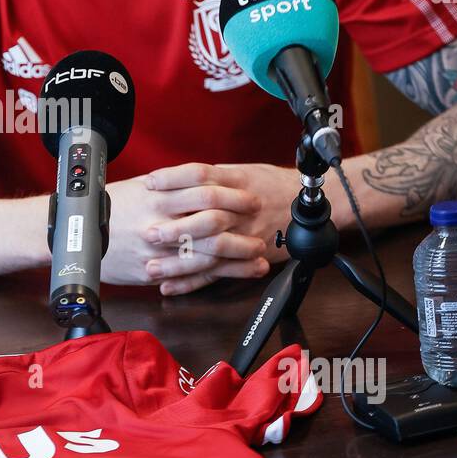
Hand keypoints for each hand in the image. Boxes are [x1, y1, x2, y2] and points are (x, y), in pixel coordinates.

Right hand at [102, 167, 268, 287]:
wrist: (73, 235)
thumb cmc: (105, 209)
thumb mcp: (136, 188)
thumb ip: (169, 188)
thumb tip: (201, 183)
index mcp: (157, 194)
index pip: (204, 187)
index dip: (232, 192)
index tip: (250, 195)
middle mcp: (160, 220)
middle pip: (212, 217)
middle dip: (241, 219)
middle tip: (261, 220)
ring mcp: (158, 248)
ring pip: (208, 250)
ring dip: (239, 251)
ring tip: (259, 252)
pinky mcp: (154, 271)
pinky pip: (193, 275)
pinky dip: (220, 274)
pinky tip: (238, 272)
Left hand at [139, 161, 299, 294]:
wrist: (309, 205)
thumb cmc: (272, 185)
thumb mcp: (242, 171)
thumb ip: (211, 177)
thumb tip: (175, 179)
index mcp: (236, 182)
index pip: (201, 175)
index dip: (173, 178)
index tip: (149, 183)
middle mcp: (239, 209)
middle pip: (205, 217)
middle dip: (175, 228)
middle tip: (147, 234)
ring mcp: (244, 235)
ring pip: (209, 252)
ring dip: (178, 263)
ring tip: (150, 269)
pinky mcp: (248, 257)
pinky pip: (218, 273)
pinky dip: (193, 282)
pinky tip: (170, 287)